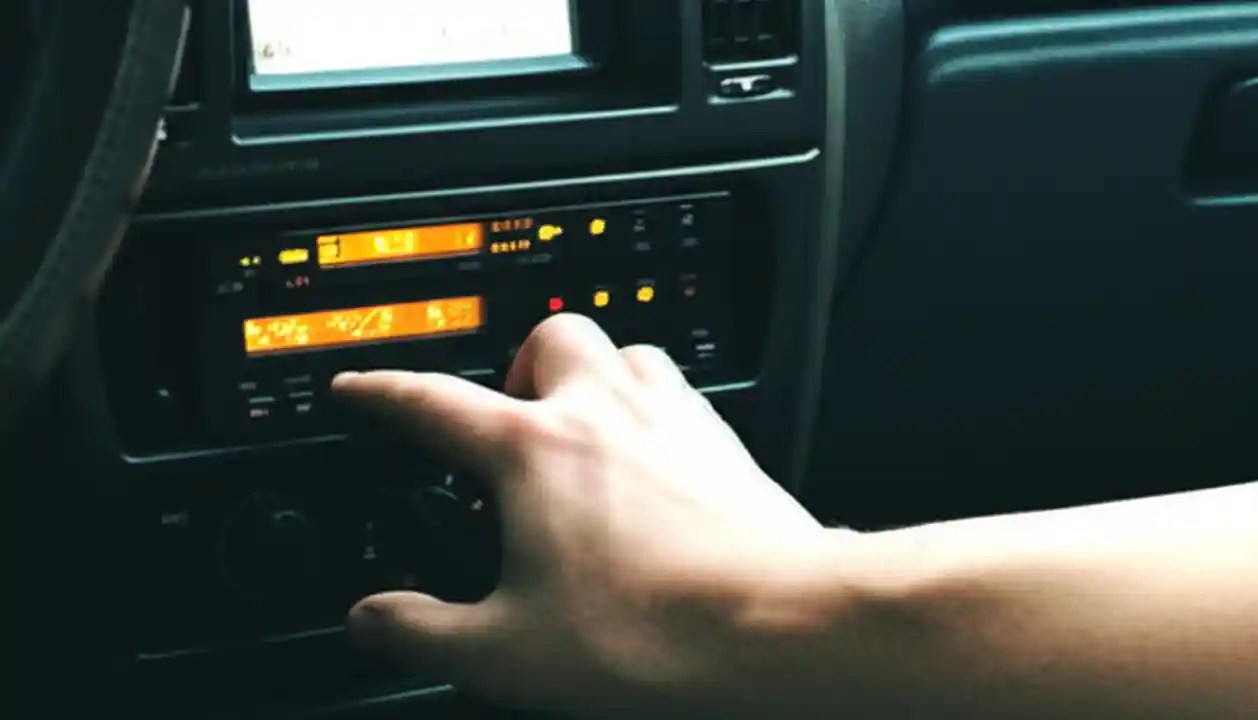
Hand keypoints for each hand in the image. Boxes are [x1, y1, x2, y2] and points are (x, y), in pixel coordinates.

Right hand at [333, 314, 827, 717]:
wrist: (778, 625)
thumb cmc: (653, 631)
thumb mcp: (506, 653)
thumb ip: (424, 633)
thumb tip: (377, 620)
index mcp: (533, 451)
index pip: (432, 402)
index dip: (383, 393)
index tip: (361, 390)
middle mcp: (604, 413)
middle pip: (548, 337)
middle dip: (516, 367)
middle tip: (507, 421)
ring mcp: (672, 419)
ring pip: (623, 350)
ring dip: (591, 376)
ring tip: (578, 428)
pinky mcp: (725, 443)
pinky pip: (680, 393)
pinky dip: (651, 409)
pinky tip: (650, 460)